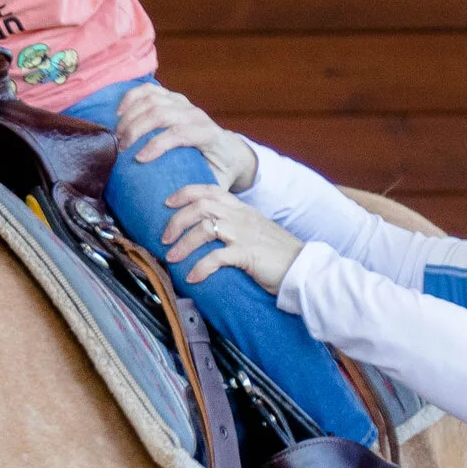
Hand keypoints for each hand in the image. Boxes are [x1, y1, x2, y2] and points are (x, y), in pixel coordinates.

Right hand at [119, 84, 259, 192]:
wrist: (229, 151)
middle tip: (119, 149)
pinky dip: (131, 97)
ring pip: (152, 99)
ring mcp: (183, 103)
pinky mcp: (172, 98)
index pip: (180, 132)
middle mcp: (195, 114)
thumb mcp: (217, 184)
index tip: (138, 159)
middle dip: (136, 129)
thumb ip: (201, 191)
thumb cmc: (220, 171)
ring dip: (130, 115)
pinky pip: (149, 90)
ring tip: (116, 134)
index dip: (157, 144)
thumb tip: (180, 205)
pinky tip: (119, 112)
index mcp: (208, 134)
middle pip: (161, 112)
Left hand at [162, 182, 303, 294]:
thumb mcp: (254, 231)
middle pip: (201, 206)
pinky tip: (193, 278)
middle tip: (164, 238)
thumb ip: (234, 226)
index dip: (185, 193)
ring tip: (172, 259)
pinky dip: (200, 268)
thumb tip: (207, 232)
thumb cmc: (276, 254)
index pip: (209, 190)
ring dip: (183, 244)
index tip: (167, 203)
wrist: (302, 268)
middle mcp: (241, 217)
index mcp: (242, 209)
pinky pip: (217, 257)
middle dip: (176, 221)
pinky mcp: (248, 254)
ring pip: (204, 229)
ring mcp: (244, 234)